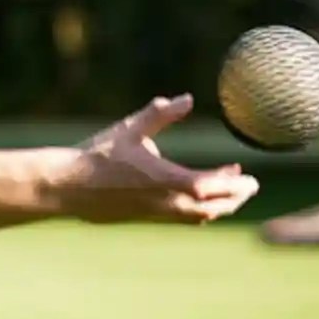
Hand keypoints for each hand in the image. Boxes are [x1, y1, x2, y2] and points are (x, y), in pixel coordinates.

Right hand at [50, 94, 259, 223]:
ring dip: (219, 206)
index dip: (234, 183)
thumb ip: (161, 113)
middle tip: (250, 186)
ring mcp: (156, 214)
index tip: (249, 176)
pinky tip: (197, 199)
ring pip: (199, 217)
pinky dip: (200, 211)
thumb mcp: (131, 127)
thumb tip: (187, 99)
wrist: (68, 188)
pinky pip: (183, 219)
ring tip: (229, 191)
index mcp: (166, 180)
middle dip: (235, 198)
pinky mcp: (146, 218)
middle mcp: (165, 202)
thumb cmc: (98, 155)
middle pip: (213, 208)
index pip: (211, 186)